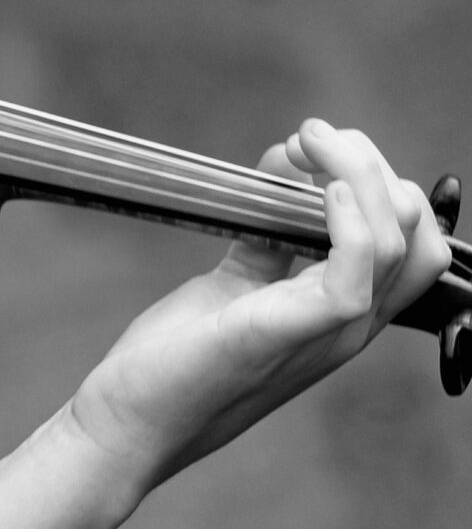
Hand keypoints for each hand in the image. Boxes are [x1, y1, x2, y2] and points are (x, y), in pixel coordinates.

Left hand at [59, 120, 449, 499]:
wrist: (135, 414)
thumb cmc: (181, 354)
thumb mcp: (235, 285)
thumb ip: (268, 242)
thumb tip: (279, 178)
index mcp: (343, 311)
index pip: (412, 242)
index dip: (375, 180)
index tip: (311, 147)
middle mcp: (352, 324)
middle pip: (417, 232)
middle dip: (372, 166)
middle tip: (312, 137)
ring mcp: (329, 330)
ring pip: (400, 243)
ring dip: (358, 174)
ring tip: (308, 143)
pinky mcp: (291, 329)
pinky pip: (356, 272)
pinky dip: (348, 221)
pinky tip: (316, 188)